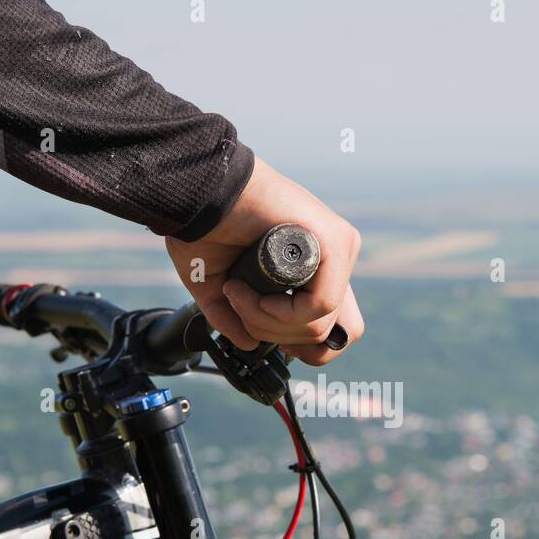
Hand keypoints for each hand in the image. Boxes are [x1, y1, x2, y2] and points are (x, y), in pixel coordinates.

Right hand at [165, 157, 362, 364]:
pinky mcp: (336, 241)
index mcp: (313, 275)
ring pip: (321, 325)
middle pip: (332, 337)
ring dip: (268, 322)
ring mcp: (339, 251)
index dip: (296, 346)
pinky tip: (249, 291)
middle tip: (243, 310)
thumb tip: (249, 345)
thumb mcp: (217, 289)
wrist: (200, 192)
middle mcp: (332, 264)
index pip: (332, 332)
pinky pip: (320, 304)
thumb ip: (236, 320)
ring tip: (236, 293)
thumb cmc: (205, 231)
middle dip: (280, 339)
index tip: (258, 329)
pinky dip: (279, 311)